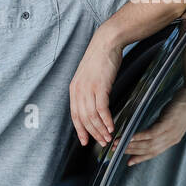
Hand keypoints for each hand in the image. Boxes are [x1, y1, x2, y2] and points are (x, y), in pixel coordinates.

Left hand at [69, 29, 121, 146]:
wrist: (106, 43)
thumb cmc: (100, 59)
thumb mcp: (89, 77)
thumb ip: (89, 91)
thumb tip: (94, 106)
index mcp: (74, 89)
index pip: (74, 115)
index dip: (80, 130)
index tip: (85, 141)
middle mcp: (78, 90)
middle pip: (83, 119)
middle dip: (93, 133)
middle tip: (102, 143)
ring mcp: (88, 88)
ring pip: (92, 116)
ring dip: (101, 130)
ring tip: (108, 138)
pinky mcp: (100, 86)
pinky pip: (102, 109)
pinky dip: (107, 120)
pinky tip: (112, 126)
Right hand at [113, 87, 185, 165]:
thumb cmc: (183, 105)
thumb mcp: (171, 120)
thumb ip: (161, 127)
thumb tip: (150, 130)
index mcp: (172, 140)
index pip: (154, 152)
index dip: (141, 158)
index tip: (129, 162)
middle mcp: (170, 139)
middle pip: (148, 150)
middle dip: (131, 152)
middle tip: (117, 152)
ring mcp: (169, 133)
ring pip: (147, 144)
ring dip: (131, 145)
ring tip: (118, 144)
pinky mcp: (167, 125)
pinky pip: (149, 134)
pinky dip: (138, 137)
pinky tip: (129, 138)